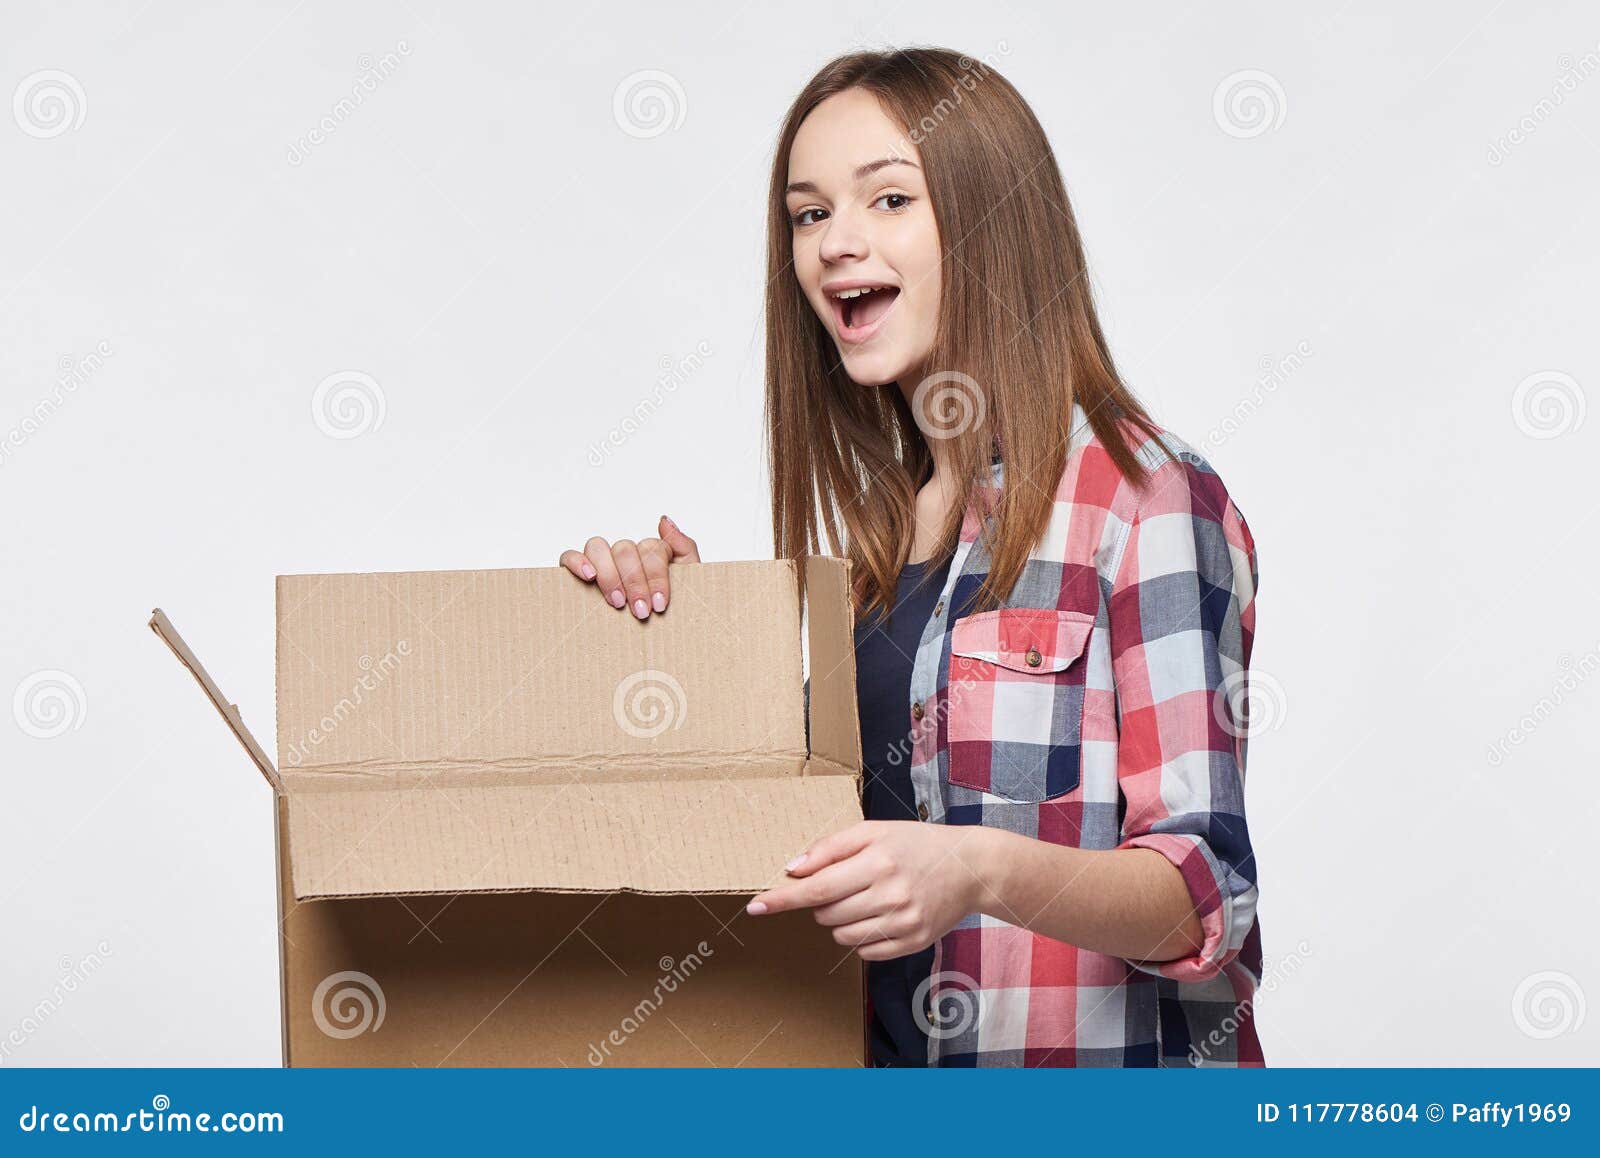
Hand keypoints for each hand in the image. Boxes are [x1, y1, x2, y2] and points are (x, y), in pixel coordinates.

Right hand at [558, 515, 699, 619]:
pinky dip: (577, 562)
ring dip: (609, 575)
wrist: (660, 644)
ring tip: (617, 602)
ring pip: (598, 548)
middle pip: (625, 549)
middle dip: (634, 582)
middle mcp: (624, 555)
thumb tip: (664, 521)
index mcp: (650, 554)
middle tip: (640, 611)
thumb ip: (684, 548)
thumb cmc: (672, 613)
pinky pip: (569, 556)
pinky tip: (588, 577)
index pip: (651, 548)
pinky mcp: (577, 572)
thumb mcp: (688, 581)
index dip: (656, 576)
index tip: (659, 604)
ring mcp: (601, 562)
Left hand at [744, 820, 990, 959]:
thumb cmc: (914, 844)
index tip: (755, 908)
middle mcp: (891, 895)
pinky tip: (879, 916)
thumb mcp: (873, 832)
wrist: (969, 868)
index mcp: (878, 861)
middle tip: (845, 884)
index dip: (783, 899)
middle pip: (826, 914)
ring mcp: (903, 923)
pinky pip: (865, 953)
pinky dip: (861, 937)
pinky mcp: (913, 943)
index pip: (817, 887)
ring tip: (864, 898)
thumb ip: (830, 848)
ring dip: (840, 921)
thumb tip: (792, 870)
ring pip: (842, 937)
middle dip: (821, 903)